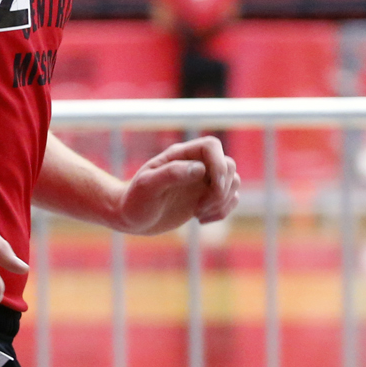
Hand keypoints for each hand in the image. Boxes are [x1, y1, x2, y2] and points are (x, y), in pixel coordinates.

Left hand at [117, 135, 239, 235]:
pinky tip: (200, 220)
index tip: (212, 187)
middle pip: (228, 165)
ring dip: (222, 202)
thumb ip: (171, 173)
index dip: (219, 165)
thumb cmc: (135, 200)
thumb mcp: (147, 186)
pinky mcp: (207, 197)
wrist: (131, 217)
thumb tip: (200, 168)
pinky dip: (223, 211)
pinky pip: (231, 199)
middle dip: (221, 190)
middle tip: (198, 208)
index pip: (211, 146)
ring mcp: (202, 181)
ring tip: (198, 213)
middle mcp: (194, 164)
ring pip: (233, 182)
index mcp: (179, 155)